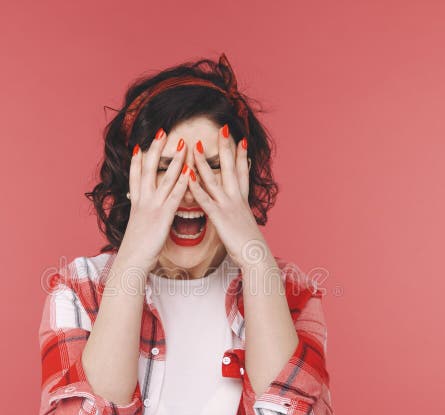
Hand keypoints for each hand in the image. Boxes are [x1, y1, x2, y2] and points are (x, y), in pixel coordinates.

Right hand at [118, 129, 190, 271]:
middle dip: (155, 149)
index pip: (135, 176)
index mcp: (136, 203)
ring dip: (174, 159)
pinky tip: (189, 170)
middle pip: (148, 168)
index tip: (139, 146)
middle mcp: (143, 200)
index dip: (137, 160)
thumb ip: (142, 217)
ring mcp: (153, 206)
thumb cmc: (136, 249)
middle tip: (161, 132)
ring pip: (164, 177)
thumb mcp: (137, 228)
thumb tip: (144, 214)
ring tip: (182, 143)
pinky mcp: (163, 215)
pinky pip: (174, 195)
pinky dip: (182, 181)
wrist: (132, 260)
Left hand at [188, 125, 269, 268]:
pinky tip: (188, 176)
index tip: (240, 140)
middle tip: (224, 128)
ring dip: (205, 162)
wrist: (256, 256)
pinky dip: (196, 186)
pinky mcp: (219, 217)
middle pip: (231, 168)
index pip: (242, 173)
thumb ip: (238, 214)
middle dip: (227, 148)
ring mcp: (228, 206)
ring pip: (215, 180)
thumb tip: (237, 212)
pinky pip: (205, 199)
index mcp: (242, 200)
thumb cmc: (249, 245)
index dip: (241, 156)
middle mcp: (236, 199)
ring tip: (196, 146)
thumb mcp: (245, 225)